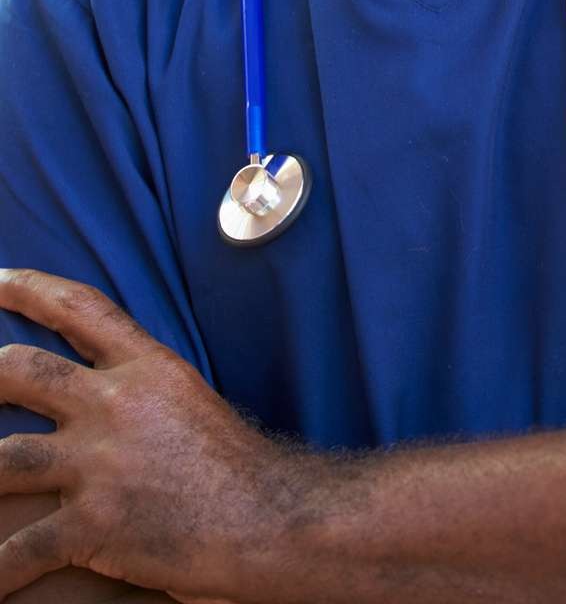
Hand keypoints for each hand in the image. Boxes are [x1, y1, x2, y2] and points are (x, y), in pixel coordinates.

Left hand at [0, 269, 292, 602]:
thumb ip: (144, 386)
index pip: (80, 309)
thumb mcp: (189, 398)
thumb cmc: (236, 465)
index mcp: (146, 368)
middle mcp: (115, 406)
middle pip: (23, 371)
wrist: (268, 518)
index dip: (31, 288)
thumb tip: (108, 386)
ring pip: (5, 458)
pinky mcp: (92, 524)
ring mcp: (99, 464)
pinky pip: (21, 548)